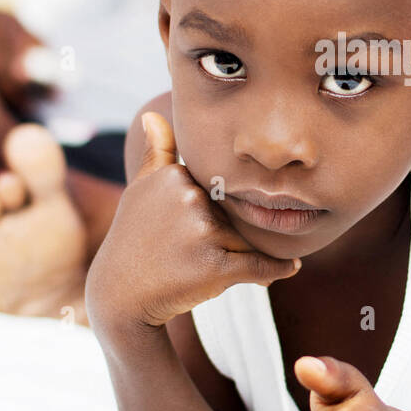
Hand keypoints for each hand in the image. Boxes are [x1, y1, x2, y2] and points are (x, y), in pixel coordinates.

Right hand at [85, 112, 301, 340]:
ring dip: (237, 254)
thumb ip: (157, 152)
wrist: (120, 296)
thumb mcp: (141, 191)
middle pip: (234, 213)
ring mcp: (203, 232)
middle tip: (187, 252)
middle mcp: (189, 198)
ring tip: (198, 267)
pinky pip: (261, 264)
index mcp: (177, 176)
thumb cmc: (135, 238)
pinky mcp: (216, 267)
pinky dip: (277, 269)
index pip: (219, 189)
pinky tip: (290, 267)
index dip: (211, 211)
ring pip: (245, 238)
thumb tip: (154, 114)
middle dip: (224, 233)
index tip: (184, 228)